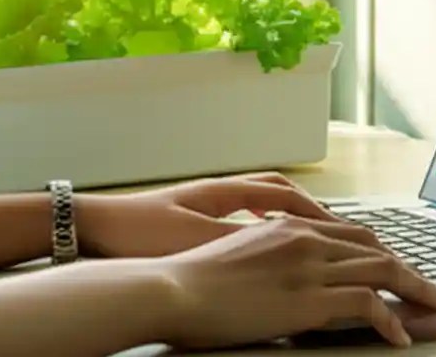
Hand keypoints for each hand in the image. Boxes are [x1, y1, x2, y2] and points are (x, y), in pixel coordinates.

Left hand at [78, 172, 345, 257]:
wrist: (93, 226)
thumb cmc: (139, 231)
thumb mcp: (196, 239)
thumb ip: (240, 239)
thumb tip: (282, 241)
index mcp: (224, 191)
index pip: (285, 195)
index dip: (318, 213)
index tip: (342, 231)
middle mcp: (218, 191)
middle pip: (277, 191)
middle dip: (310, 208)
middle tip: (336, 229)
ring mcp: (203, 203)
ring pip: (259, 202)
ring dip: (286, 215)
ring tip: (308, 234)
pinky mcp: (189, 219)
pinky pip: (240, 215)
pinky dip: (262, 225)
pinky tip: (261, 244)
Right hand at [157, 216, 435, 348]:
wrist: (173, 287)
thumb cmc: (194, 279)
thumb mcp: (241, 255)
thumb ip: (273, 258)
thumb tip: (288, 277)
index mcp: (290, 227)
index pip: (353, 235)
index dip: (385, 253)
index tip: (404, 270)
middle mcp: (307, 239)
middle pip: (377, 250)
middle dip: (411, 272)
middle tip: (434, 292)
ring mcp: (310, 267)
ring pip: (383, 271)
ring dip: (416, 293)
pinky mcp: (309, 299)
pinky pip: (367, 305)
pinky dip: (391, 320)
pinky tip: (399, 337)